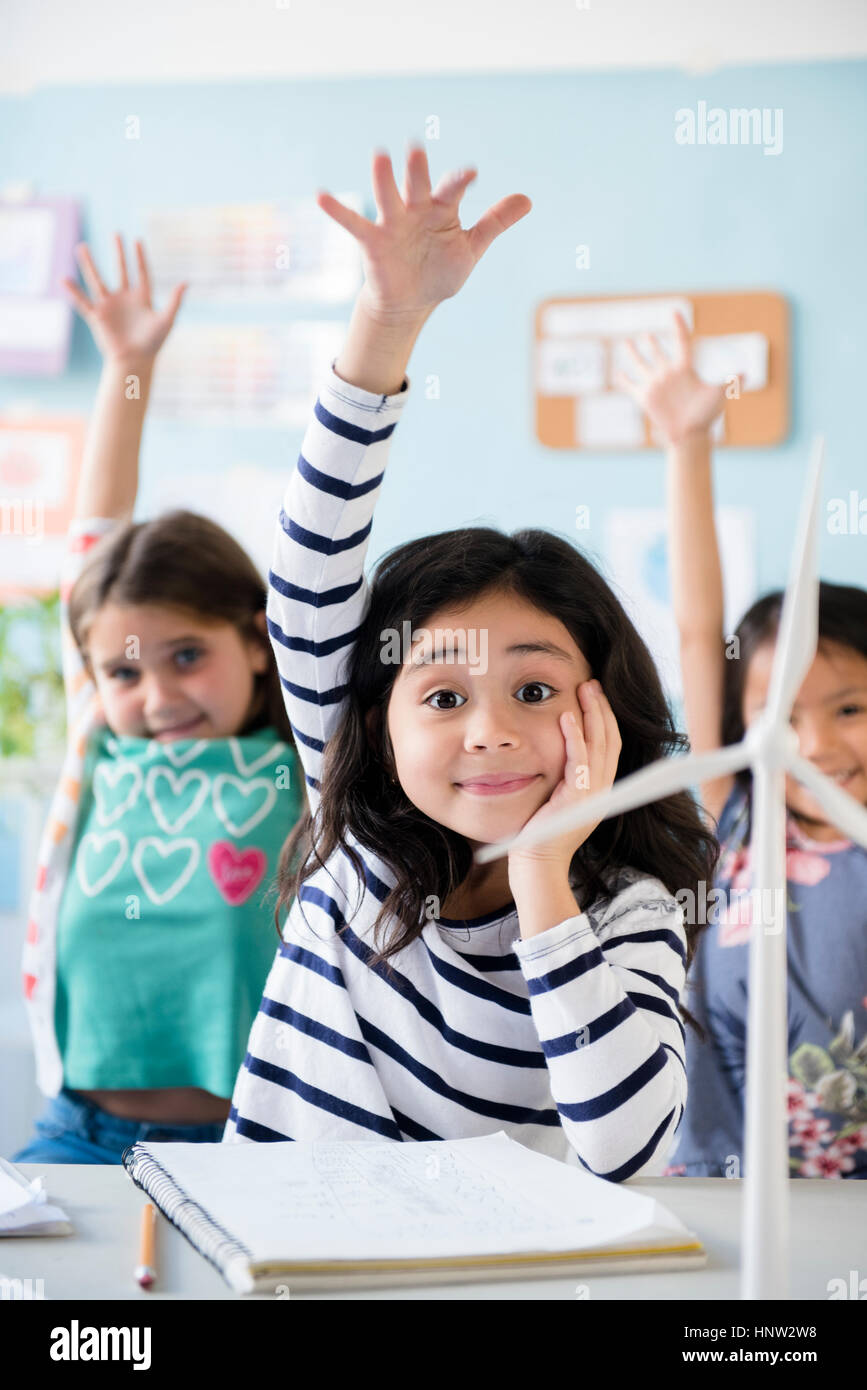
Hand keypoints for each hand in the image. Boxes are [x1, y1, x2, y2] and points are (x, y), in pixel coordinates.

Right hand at [63, 234, 186, 365]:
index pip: (141, 272)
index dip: (139, 257)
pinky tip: (63, 279)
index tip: (137, 240)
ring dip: (89, 264)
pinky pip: (82, 301)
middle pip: (121, 270)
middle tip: (116, 234)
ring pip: (97, 280)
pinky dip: (73, 291)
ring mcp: (110, 306)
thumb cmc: (153, 343)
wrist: (135, 361)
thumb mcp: (166, 320)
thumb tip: (185, 282)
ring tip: (82, 247)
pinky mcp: (97, 316)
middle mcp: (125, 298)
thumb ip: (174, 301)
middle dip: (119, 252)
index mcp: (142, 298)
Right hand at [316, 144, 530, 321]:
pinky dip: (337, 211)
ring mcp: (392, 223)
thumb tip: (528, 199)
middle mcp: (414, 209)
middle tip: (417, 148)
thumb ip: (495, 222)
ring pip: (387, 196)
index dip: (460, 182)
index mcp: (440, 208)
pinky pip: (353, 224)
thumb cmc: (440, 270)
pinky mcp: (372, 241)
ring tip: (380, 155)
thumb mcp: (471, 248)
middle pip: (417, 184)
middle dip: (417, 169)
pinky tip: (321, 196)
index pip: (451, 189)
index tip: (471, 175)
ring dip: (383, 178)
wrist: (412, 303)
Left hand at [508, 680, 621, 881]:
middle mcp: (602, 791)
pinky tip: (567, 716)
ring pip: (600, 745)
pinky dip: (575, 736)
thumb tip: (563, 753)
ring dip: (593, 714)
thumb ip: (567, 779)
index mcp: (600, 790)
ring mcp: (592, 796)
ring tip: (585, 690)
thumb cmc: (541, 835)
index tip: (597, 697)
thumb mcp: (560, 801)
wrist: (537, 865)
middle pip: (610, 740)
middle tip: (593, 684)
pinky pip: (579, 760)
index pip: (611, 747)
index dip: (606, 720)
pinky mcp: (577, 800)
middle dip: (602, 709)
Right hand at [614, 311, 729, 446]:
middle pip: (658, 353)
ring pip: (641, 364)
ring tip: (627, 343)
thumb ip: (730, 382)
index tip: (675, 312)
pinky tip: (617, 373)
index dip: (679, 326)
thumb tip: (745, 373)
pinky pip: (631, 386)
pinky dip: (623, 380)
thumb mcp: (718, 394)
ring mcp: (656, 385)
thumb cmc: (706, 415)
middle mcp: (669, 374)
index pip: (681, 342)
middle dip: (651, 344)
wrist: (690, 435)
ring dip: (634, 354)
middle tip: (646, 335)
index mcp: (685, 369)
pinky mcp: (645, 398)